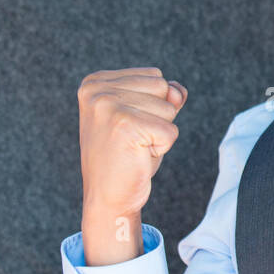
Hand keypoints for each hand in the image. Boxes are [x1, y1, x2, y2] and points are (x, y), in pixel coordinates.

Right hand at [77, 68, 186, 261]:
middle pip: (163, 88)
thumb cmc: (128, 155)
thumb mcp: (147, 116)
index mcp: (96, 82)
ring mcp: (108, 106)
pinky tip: (138, 155)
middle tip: (133, 138)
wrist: (108, 197)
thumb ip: (165, 95)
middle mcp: (96, 90)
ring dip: (160, 133)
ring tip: (135, 146)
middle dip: (158, 117)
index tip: (127, 126)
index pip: (155, 77)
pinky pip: (171, 131)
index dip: (152, 106)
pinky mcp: (124, 126)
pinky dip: (162, 147)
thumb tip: (178, 91)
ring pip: (169, 108)